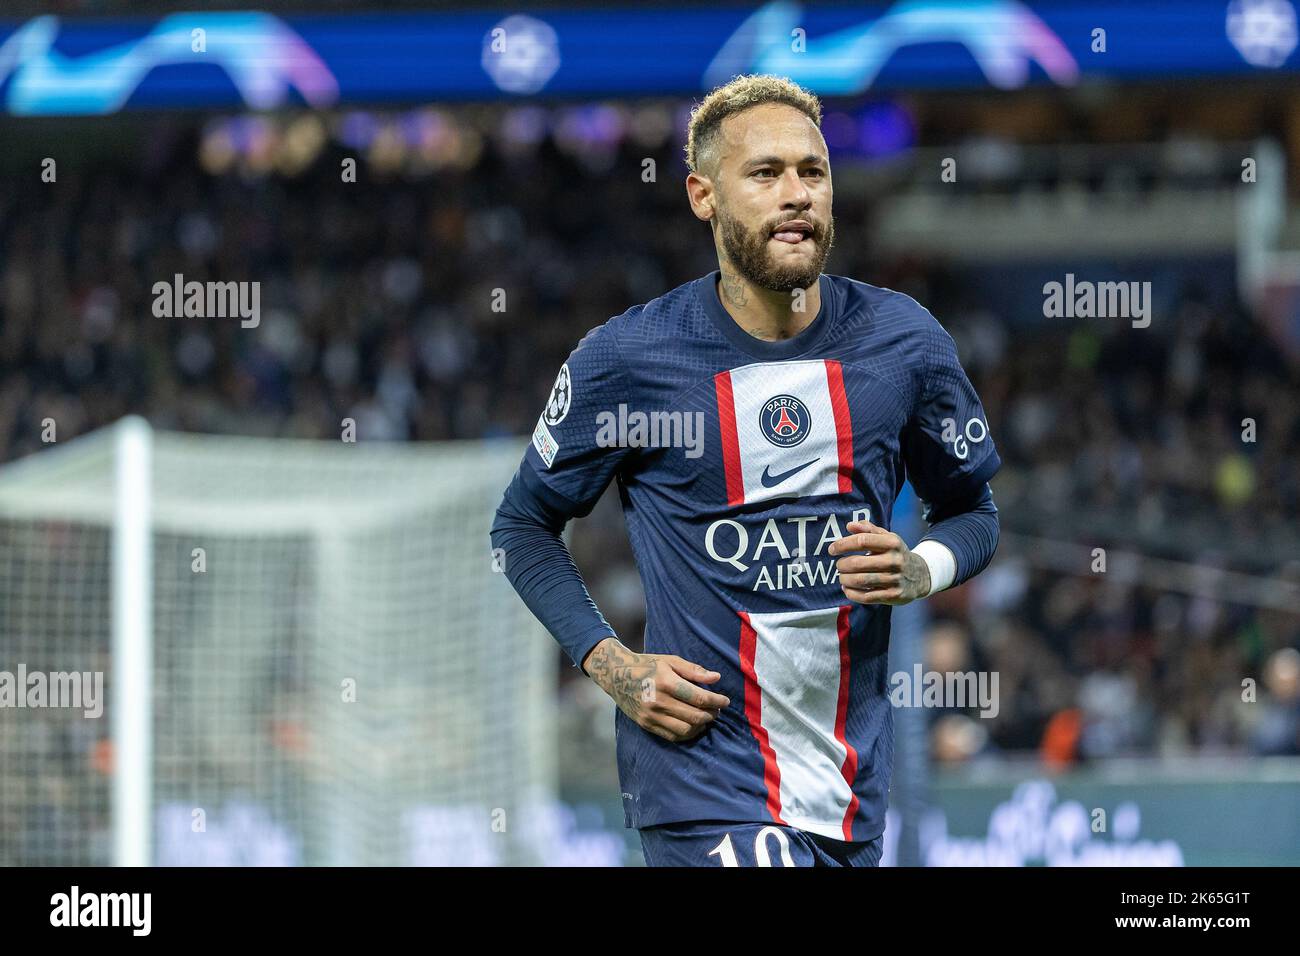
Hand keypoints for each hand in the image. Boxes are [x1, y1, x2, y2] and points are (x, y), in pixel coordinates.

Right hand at [581, 638, 729, 742]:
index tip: (725, 701)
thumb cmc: (647, 665)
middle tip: (717, 710)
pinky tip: (693, 726)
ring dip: (701, 726)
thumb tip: (716, 678)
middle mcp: (658, 701)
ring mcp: (651, 715)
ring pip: (686, 729)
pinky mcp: (646, 724)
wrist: (616, 675)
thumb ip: (694, 670)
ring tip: (706, 718)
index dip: (716, 701)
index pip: (698, 697)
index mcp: (666, 682)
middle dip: (711, 714)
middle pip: (694, 715)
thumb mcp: (670, 660)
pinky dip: (688, 734)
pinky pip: (673, 736)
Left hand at [827, 519, 930, 605]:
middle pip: (857, 563)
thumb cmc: (896, 554)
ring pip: (860, 581)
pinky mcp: (893, 595)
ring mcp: (894, 579)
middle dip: (842, 565)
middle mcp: (894, 560)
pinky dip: (852, 593)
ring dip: (845, 580)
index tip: (832, 549)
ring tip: (842, 577)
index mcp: (892, 543)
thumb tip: (849, 526)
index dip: (843, 545)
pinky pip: (866, 596)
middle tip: (838, 565)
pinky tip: (847, 589)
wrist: (921, 575)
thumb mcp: (887, 538)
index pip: (861, 541)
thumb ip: (868, 530)